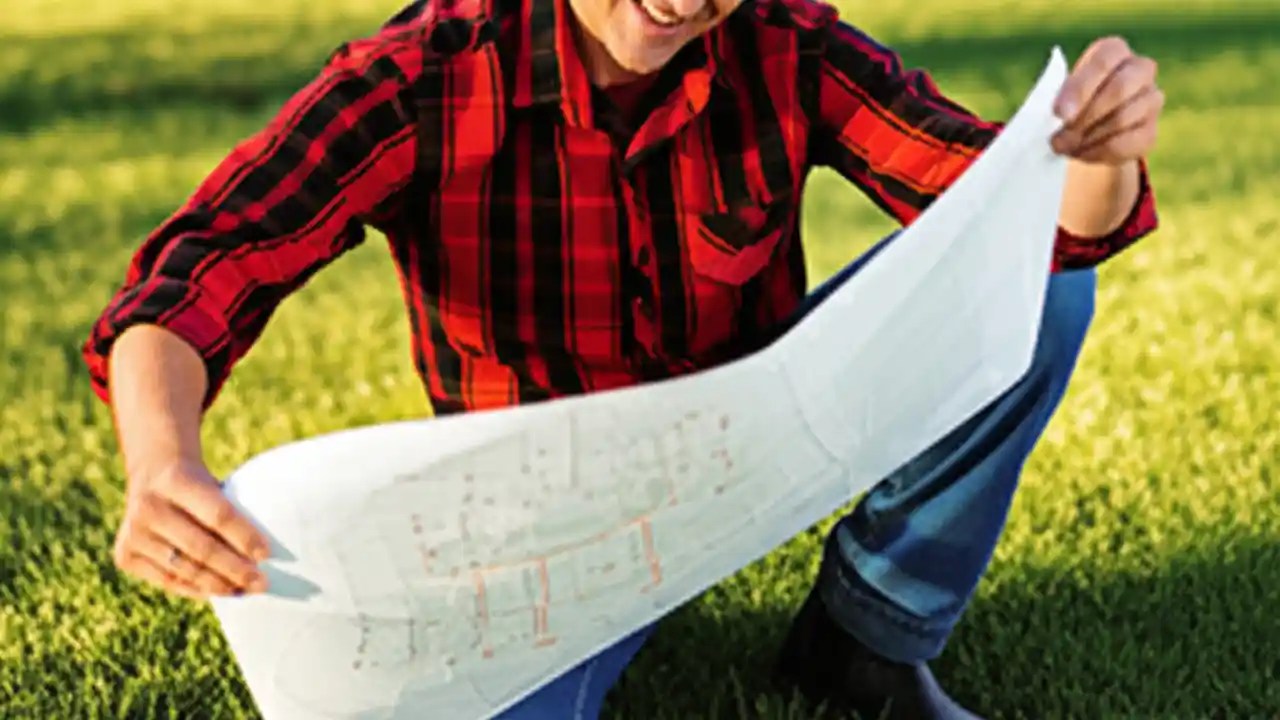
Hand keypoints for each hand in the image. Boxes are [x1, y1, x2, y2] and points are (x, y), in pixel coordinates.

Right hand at [112, 458, 269, 598]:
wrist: (152, 475)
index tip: (267, 554)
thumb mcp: (213, 484)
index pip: (218, 515)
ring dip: (219, 584)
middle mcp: (149, 507)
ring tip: (244, 591)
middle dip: (236, 569)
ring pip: (185, 569)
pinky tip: (219, 592)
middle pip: (201, 548)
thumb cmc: (198, 485)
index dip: (244, 536)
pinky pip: (168, 581)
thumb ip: (232, 512)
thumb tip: (266, 554)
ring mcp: (133, 533)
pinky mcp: (124, 556)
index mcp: (176, 480)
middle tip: (262, 583)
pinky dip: (196, 589)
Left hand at [1051, 37, 1163, 164]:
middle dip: (1085, 117)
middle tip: (1057, 139)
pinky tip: (1081, 154)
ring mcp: (1151, 99)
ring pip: (1123, 118)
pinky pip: (1128, 143)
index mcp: (1113, 51)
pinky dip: (1099, 152)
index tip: (1059, 114)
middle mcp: (1140, 69)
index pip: (1104, 61)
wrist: (1085, 130)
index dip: (1080, 88)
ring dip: (1088, 137)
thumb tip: (1061, 117)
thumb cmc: (1068, 104)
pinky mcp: (1150, 131)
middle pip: (1120, 88)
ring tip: (1064, 147)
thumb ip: (1061, 101)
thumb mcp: (1059, 96)